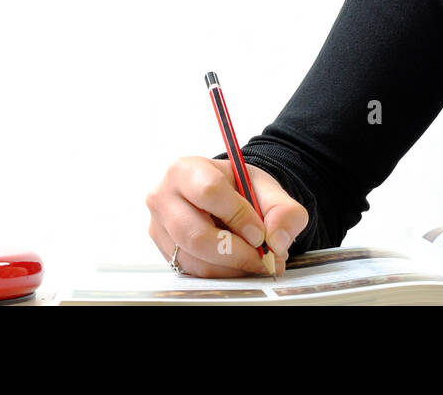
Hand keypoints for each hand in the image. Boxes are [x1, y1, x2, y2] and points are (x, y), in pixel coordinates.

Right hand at [145, 157, 308, 277]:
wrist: (226, 199)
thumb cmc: (240, 189)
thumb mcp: (266, 188)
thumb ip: (283, 210)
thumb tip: (278, 241)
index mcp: (185, 170)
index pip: (209, 192)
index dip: (238, 216)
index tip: (260, 233)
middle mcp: (163, 197)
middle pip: (196, 234)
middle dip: (237, 251)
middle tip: (264, 257)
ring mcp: (159, 228)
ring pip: (196, 259)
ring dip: (233, 266)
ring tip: (258, 261)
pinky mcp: (165, 252)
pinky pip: (194, 272)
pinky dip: (223, 273)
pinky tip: (240, 264)